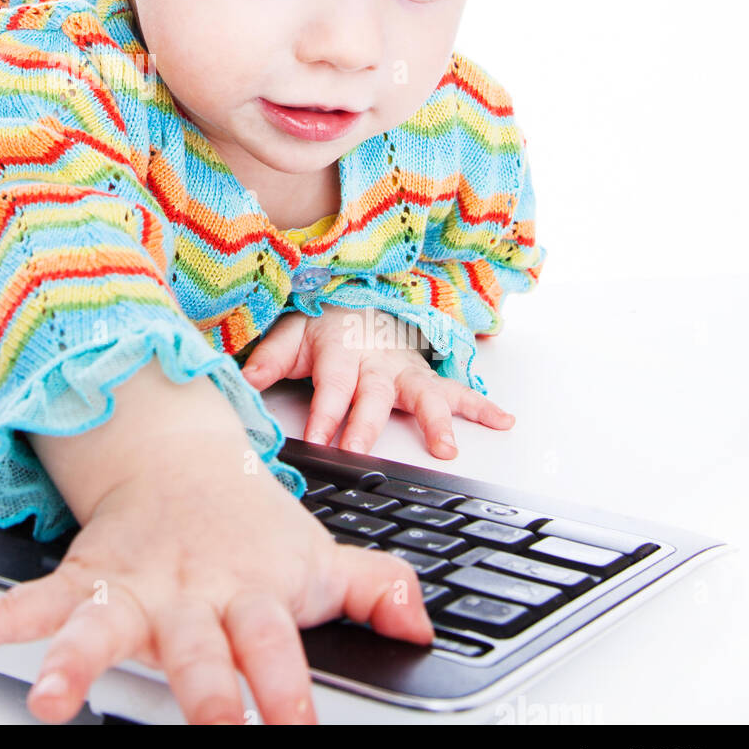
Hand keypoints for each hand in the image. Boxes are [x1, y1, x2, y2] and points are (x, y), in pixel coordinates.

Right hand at [0, 437, 431, 723]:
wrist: (181, 460)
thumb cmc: (254, 526)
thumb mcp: (319, 551)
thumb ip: (376, 585)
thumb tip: (421, 622)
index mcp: (253, 589)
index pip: (275, 647)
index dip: (286, 691)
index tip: (294, 732)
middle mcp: (189, 592)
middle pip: (195, 645)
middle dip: (198, 690)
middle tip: (204, 726)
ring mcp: (131, 587)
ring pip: (99, 623)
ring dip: (72, 660)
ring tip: (47, 698)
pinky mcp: (82, 581)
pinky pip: (25, 604)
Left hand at [241, 307, 514, 457]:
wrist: (361, 298)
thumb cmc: (324, 324)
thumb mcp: (291, 333)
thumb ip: (270, 356)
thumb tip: (245, 378)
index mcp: (340, 352)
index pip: (331, 385)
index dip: (324, 411)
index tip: (317, 437)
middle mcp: (377, 362)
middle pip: (373, 395)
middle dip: (367, 423)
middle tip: (362, 449)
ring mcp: (405, 370)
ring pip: (422, 393)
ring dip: (435, 419)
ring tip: (446, 447)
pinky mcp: (426, 377)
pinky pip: (458, 390)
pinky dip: (482, 405)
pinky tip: (503, 420)